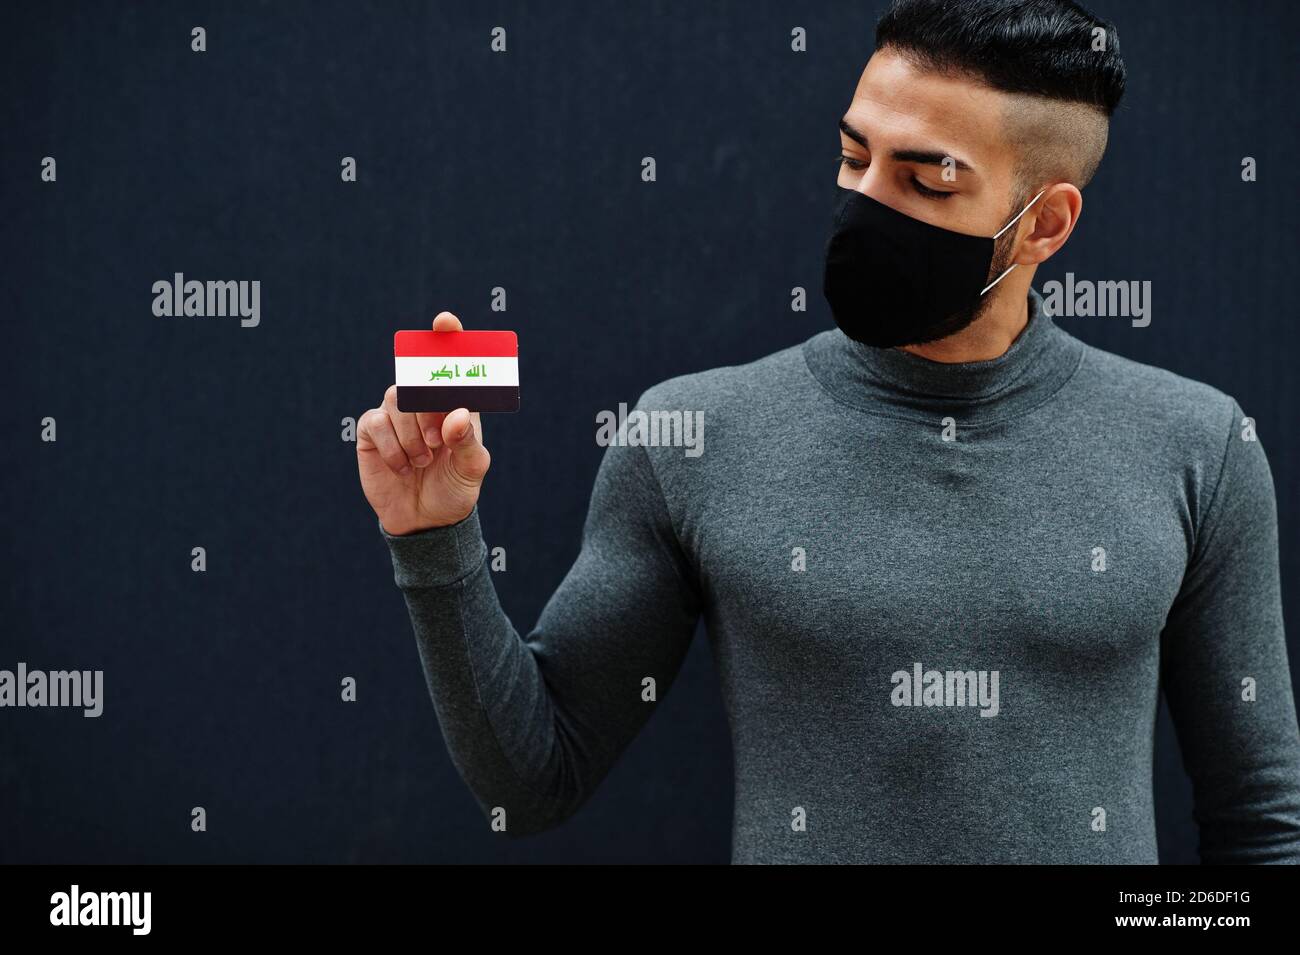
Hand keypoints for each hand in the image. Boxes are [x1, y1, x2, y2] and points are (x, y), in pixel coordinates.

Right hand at [357, 311, 489, 534]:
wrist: (426, 521)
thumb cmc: (454, 489)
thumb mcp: (471, 469)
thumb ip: (468, 441)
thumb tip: (457, 414)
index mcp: (454, 403)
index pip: (450, 363)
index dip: (447, 338)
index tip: (445, 322)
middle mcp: (423, 402)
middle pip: (419, 379)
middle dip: (429, 408)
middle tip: (439, 442)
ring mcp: (395, 414)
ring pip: (397, 400)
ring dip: (413, 435)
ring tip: (423, 461)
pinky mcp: (371, 432)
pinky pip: (376, 422)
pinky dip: (393, 447)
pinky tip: (403, 467)